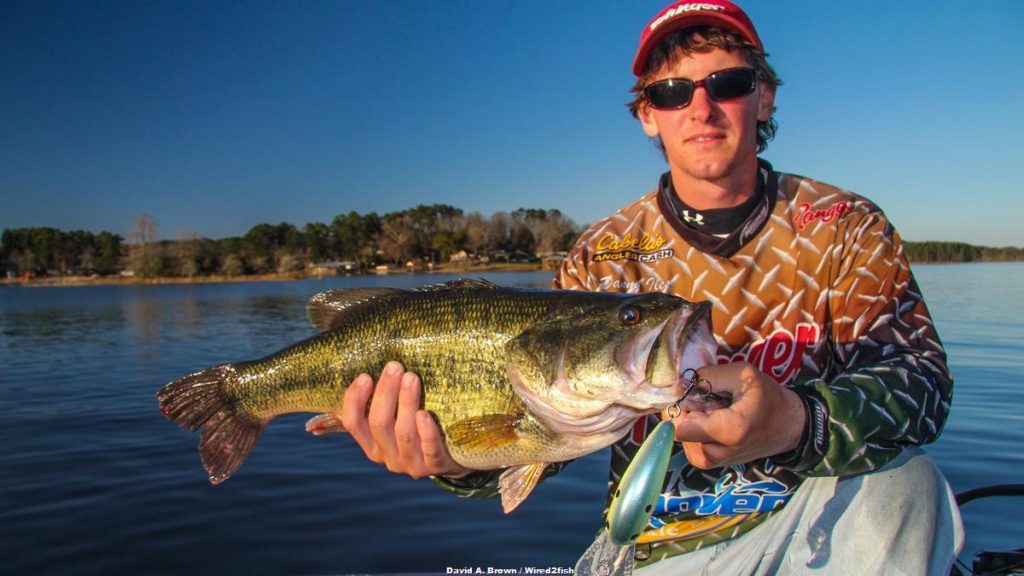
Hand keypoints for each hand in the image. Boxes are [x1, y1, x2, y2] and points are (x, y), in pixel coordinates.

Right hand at [342, 361, 472, 478]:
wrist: (452, 459)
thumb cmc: (419, 430)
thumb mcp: (397, 419)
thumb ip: (386, 401)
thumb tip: (380, 364)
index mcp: (372, 443)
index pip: (353, 422)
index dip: (354, 399)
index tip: (365, 376)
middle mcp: (387, 456)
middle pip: (379, 423)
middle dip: (385, 392)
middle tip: (395, 367)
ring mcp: (410, 463)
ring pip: (403, 433)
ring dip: (406, 402)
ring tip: (411, 378)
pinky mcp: (435, 466)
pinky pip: (429, 450)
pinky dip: (426, 431)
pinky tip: (425, 414)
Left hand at [669, 362, 805, 468]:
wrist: (789, 426)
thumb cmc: (768, 397)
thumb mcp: (743, 375)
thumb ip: (709, 376)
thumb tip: (679, 383)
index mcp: (730, 430)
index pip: (681, 427)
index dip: (678, 406)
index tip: (690, 393)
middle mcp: (719, 453)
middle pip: (678, 431)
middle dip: (685, 412)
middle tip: (706, 401)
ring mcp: (714, 463)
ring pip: (682, 439)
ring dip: (691, 421)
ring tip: (713, 411)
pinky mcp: (713, 464)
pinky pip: (690, 445)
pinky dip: (695, 431)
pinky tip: (712, 421)